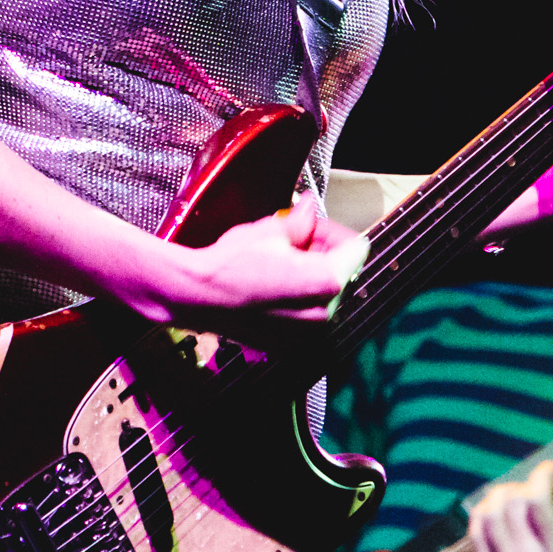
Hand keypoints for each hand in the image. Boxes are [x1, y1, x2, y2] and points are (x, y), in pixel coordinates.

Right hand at [121, 196, 368, 342]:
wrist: (196, 296)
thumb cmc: (230, 263)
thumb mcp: (271, 230)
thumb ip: (301, 221)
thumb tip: (311, 207)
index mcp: (326, 281)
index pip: (356, 248)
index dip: (334, 231)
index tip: (314, 227)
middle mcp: (324, 313)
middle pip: (340, 273)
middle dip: (322, 254)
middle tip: (292, 242)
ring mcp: (306, 333)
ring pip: (323, 296)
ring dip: (309, 278)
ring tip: (277, 264)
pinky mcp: (289, 344)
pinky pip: (304, 316)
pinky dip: (294, 301)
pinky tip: (271, 287)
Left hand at [471, 461, 552, 551]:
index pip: (536, 499)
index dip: (541, 475)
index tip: (550, 469)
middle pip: (510, 503)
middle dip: (522, 485)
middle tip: (534, 486)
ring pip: (487, 515)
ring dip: (498, 496)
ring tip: (513, 495)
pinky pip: (476, 535)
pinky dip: (483, 516)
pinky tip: (496, 512)